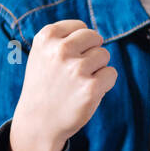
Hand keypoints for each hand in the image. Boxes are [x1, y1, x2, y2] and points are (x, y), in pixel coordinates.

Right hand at [8, 19, 116, 150]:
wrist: (38, 123)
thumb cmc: (45, 86)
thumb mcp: (43, 54)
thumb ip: (63, 39)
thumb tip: (95, 34)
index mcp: (46, 37)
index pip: (80, 27)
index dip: (79, 44)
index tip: (67, 59)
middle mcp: (60, 50)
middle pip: (95, 38)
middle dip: (91, 53)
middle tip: (75, 72)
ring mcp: (76, 69)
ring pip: (104, 55)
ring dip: (97, 69)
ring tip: (78, 84)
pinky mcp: (91, 87)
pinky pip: (111, 74)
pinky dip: (104, 84)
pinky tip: (87, 93)